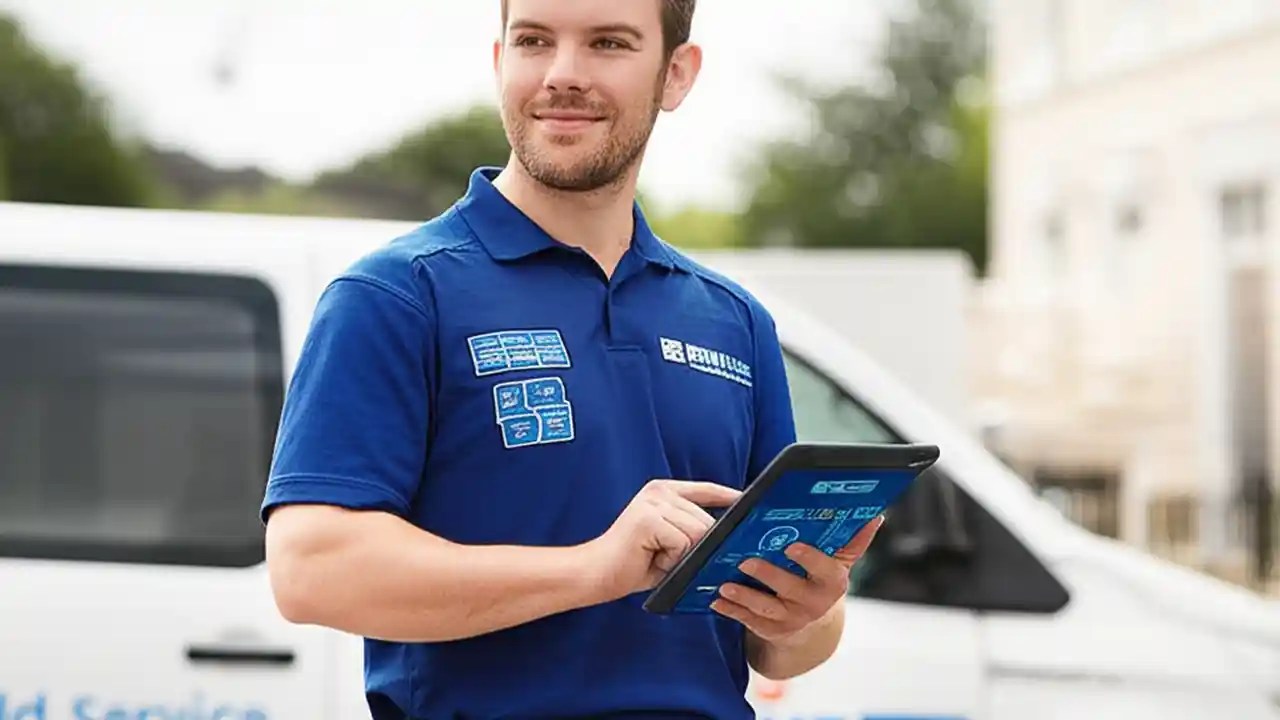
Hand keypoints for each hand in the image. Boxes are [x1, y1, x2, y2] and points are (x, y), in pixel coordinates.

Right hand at [584, 479, 741, 601]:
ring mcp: (654, 503)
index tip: (749, 501)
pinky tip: (652, 560)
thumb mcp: (670, 542)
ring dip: (683, 556)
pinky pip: (683, 543)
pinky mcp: (649, 519)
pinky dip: (672, 560)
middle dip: (699, 548)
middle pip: (708, 521)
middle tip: (670, 559)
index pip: (706, 489)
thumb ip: (693, 533)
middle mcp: (660, 492)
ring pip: (698, 533)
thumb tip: (727, 540)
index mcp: (664, 492)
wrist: (597, 573)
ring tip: (658, 558)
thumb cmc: (635, 563)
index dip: (729, 496)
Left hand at [711, 515, 884, 643]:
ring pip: (765, 607)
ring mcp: (791, 619)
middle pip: (789, 588)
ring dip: (744, 595)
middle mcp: (814, 603)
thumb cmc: (822, 581)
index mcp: (833, 582)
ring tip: (725, 583)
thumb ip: (854, 541)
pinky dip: (731, 610)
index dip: (809, 559)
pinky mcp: (770, 630)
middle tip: (746, 559)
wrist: (813, 626)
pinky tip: (716, 599)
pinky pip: (748, 620)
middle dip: (767, 574)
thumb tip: (876, 516)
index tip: (792, 545)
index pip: (824, 569)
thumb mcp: (840, 563)